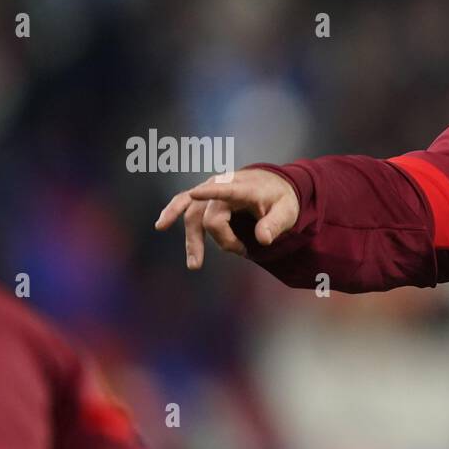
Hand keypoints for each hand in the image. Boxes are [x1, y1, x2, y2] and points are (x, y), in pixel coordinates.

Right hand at [155, 169, 299, 268]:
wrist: (272, 183)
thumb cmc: (280, 199)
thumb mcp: (287, 212)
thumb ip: (275, 224)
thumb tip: (262, 240)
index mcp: (244, 187)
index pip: (227, 190)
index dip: (211, 192)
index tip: (195, 193)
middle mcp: (223, 185)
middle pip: (210, 216)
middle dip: (223, 239)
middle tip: (242, 252)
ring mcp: (210, 188)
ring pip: (192, 214)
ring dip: (192, 240)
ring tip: (194, 264)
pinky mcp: (203, 194)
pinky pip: (183, 202)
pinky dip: (172, 212)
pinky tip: (161, 225)